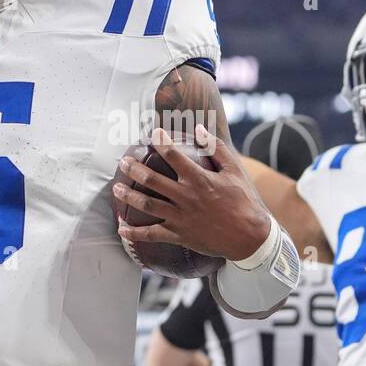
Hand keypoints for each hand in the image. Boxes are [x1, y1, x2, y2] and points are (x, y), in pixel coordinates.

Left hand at [114, 125, 271, 260]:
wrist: (249, 236)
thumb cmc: (244, 201)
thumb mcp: (235, 171)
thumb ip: (216, 148)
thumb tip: (199, 129)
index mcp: (199, 180)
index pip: (175, 157)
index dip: (161, 143)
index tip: (151, 134)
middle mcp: (186, 197)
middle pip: (153, 181)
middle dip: (134, 170)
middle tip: (123, 162)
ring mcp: (181, 218)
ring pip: (148, 206)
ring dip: (130, 196)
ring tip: (116, 188)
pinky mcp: (180, 235)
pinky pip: (152, 234)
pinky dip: (135, 233)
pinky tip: (121, 229)